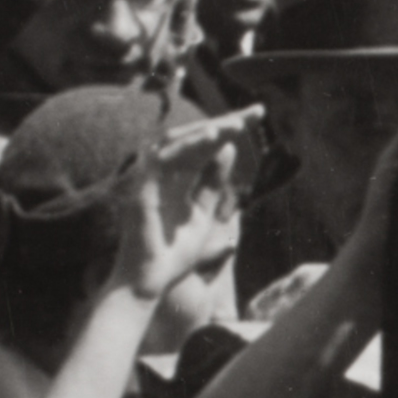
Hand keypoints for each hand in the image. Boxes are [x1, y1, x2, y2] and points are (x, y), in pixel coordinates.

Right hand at [109, 110, 257, 301]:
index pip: (202, 146)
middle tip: (253, 114)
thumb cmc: (172, 254)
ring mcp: (147, 180)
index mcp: (174, 178)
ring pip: (174, 141)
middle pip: (189, 138)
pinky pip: (163, 159)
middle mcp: (159, 174)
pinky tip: (211, 138)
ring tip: (234, 124)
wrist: (150, 283)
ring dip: (205, 130)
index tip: (257, 116)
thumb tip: (228, 149)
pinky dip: (187, 146)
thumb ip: (212, 184)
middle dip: (222, 123)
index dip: (227, 130)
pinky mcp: (141, 189)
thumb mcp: (203, 215)